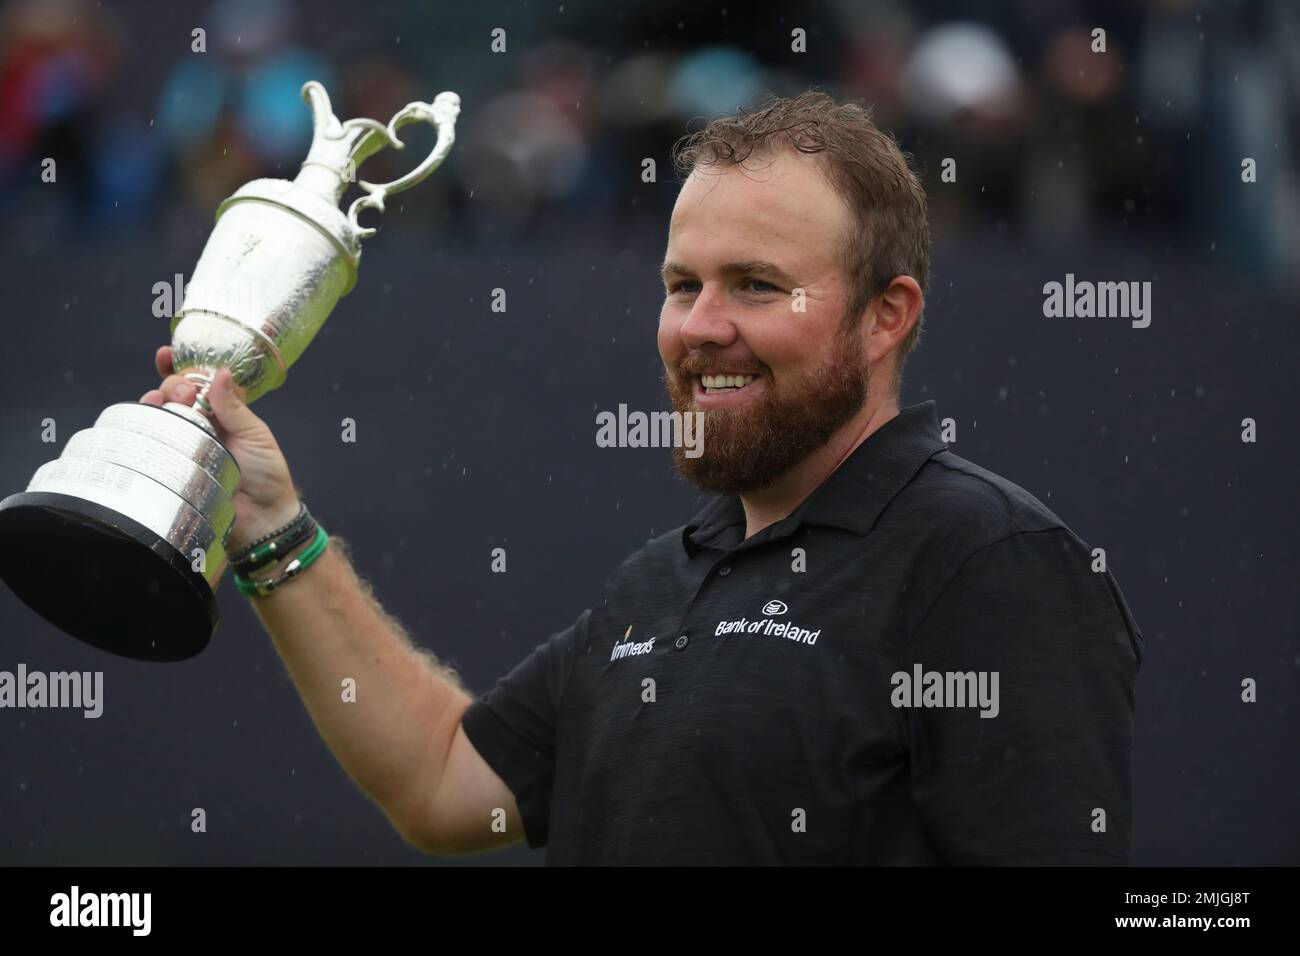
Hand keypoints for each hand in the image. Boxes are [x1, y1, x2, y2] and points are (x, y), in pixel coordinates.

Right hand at [140, 346, 300, 552]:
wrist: (262, 520)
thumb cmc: (266, 476)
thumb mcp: (255, 435)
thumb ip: (235, 406)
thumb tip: (220, 372)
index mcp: (221, 412)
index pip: (197, 382)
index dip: (180, 366)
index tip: (166, 354)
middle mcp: (198, 425)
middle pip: (173, 394)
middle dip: (173, 384)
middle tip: (186, 394)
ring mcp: (182, 445)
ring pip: (157, 415)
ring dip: (154, 401)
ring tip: (160, 401)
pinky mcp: (170, 467)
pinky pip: (150, 445)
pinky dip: (142, 429)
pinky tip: (144, 419)